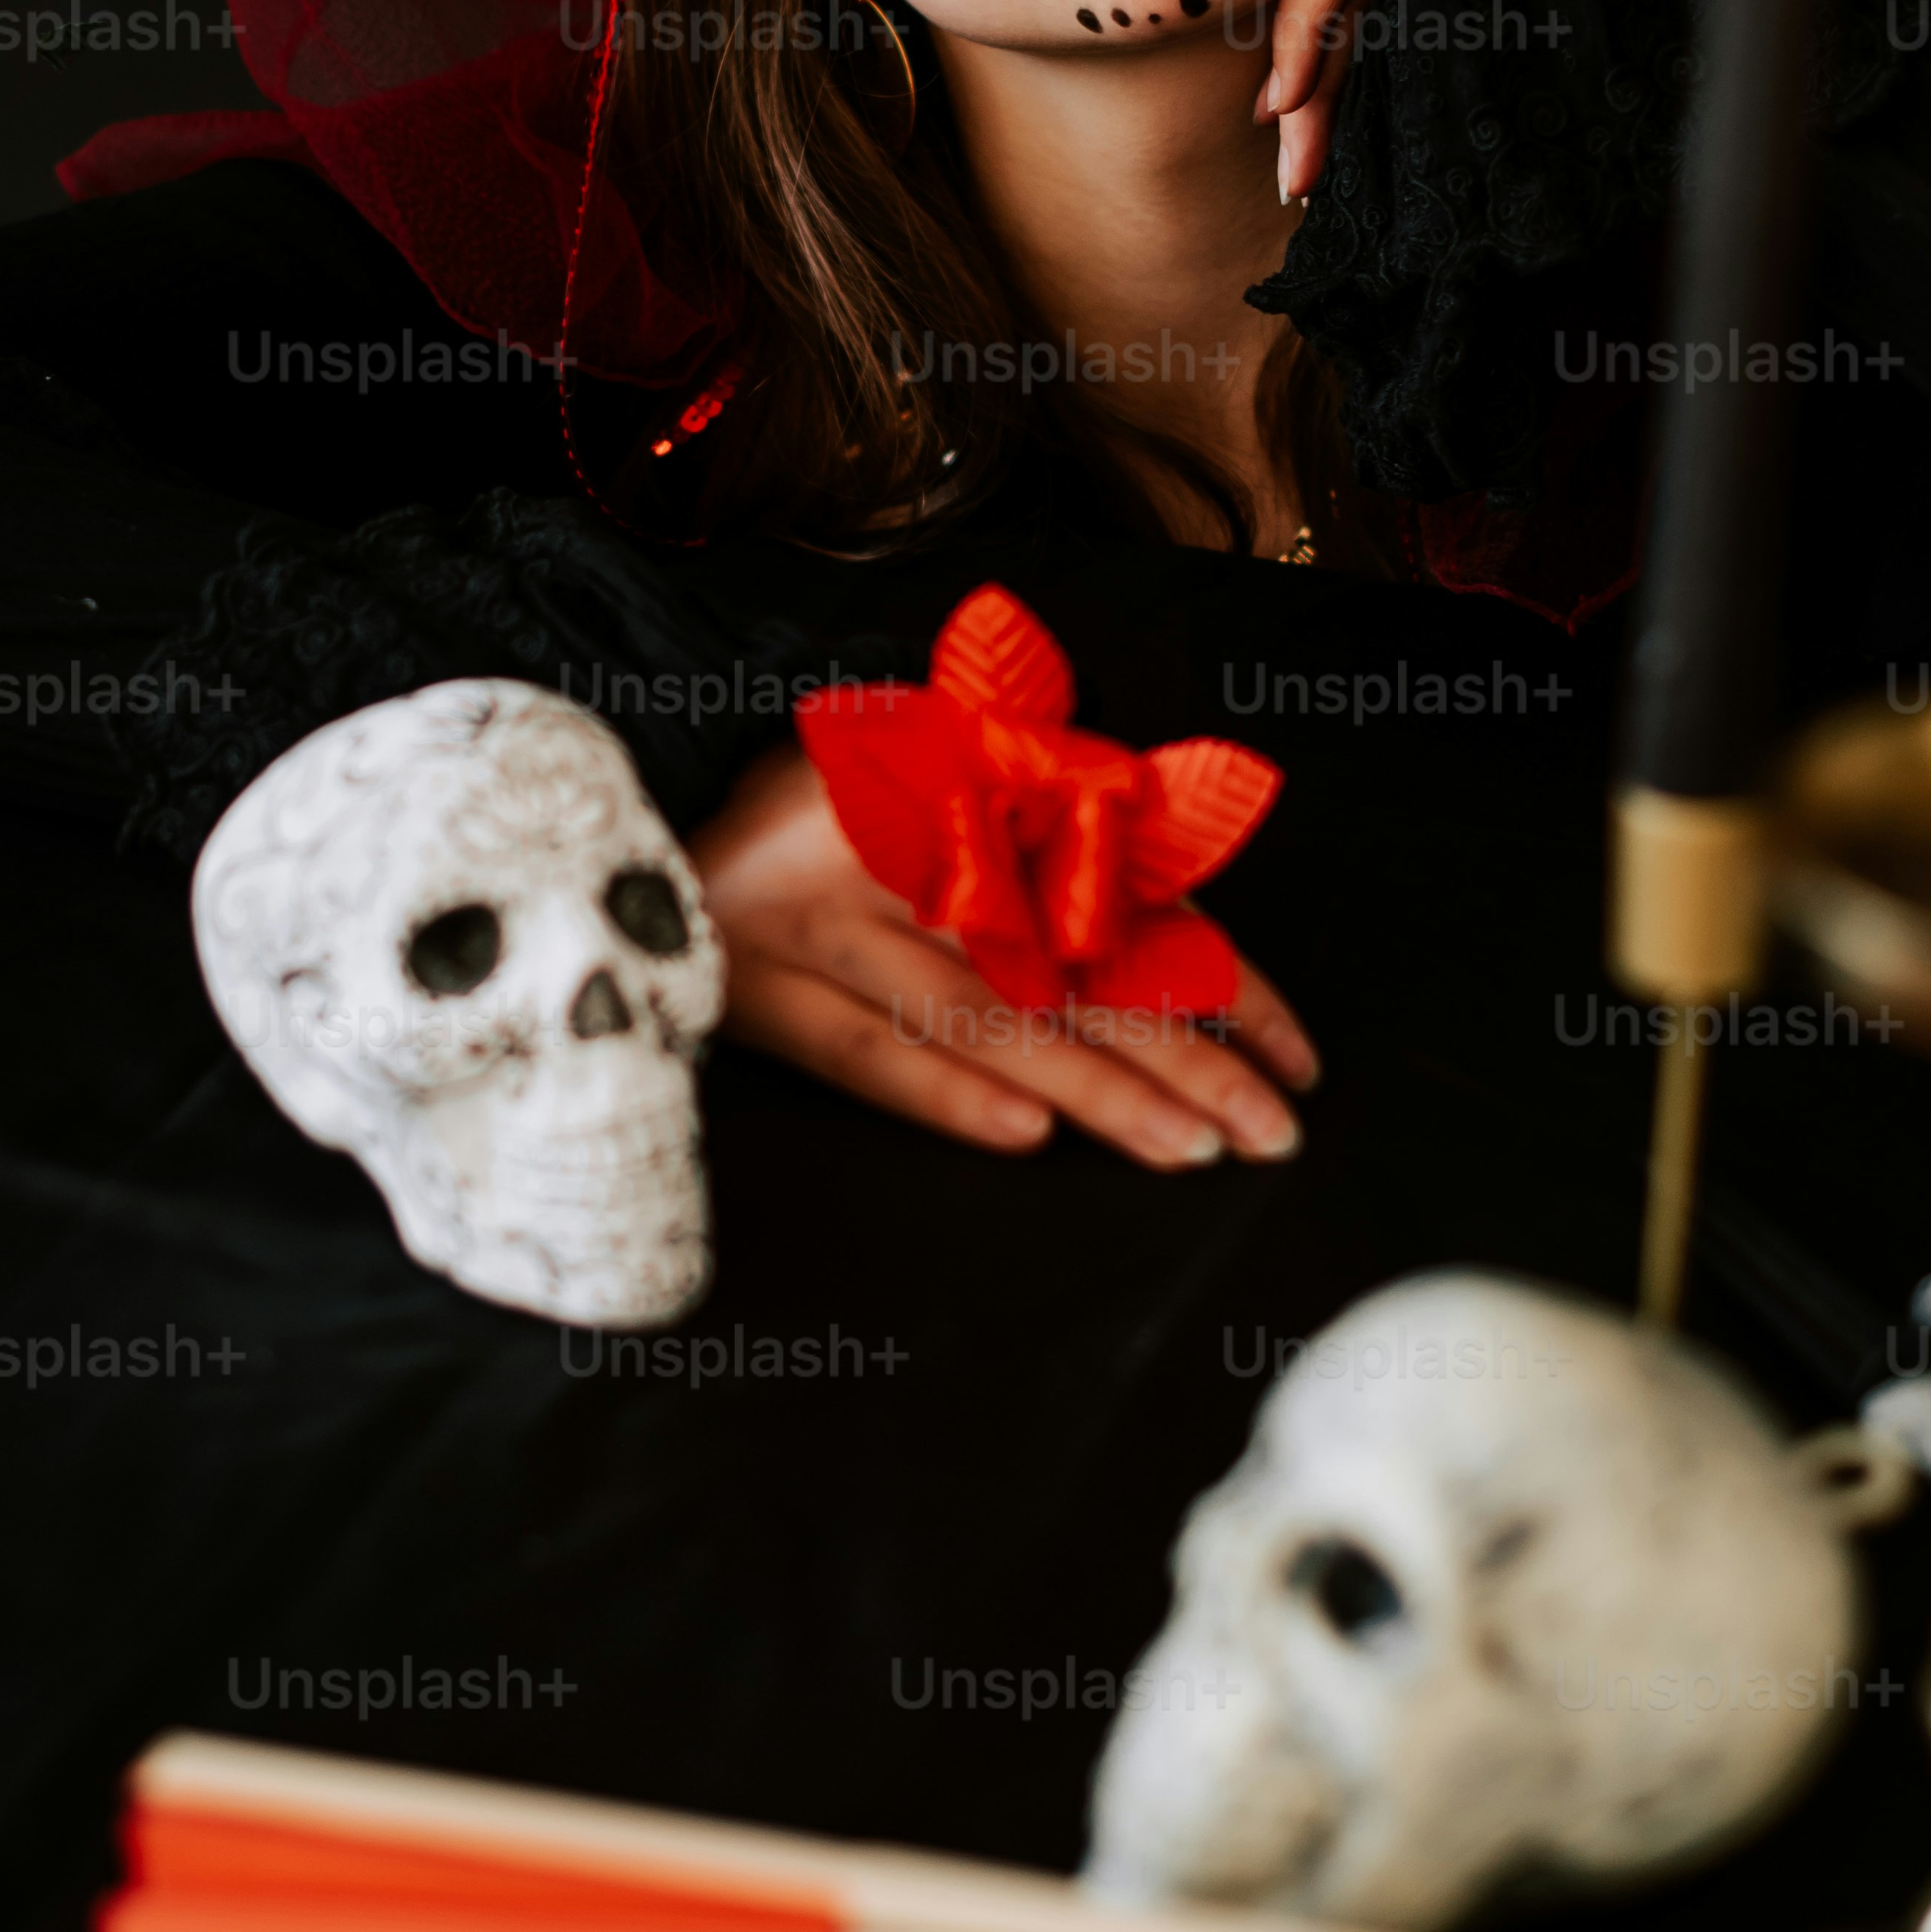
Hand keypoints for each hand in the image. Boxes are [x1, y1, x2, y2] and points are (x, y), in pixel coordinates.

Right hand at [688, 737, 1318, 1171]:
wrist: (634, 836)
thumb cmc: (811, 810)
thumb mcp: (935, 781)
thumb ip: (1049, 828)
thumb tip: (1184, 888)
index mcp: (972, 807)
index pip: (1124, 903)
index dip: (1219, 978)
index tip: (1296, 1055)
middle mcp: (914, 869)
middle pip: (1072, 973)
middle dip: (1186, 1057)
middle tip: (1275, 1134)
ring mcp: (832, 934)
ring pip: (987, 1018)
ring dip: (1096, 1086)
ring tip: (1192, 1150)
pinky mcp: (767, 998)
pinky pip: (865, 1053)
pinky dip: (941, 1090)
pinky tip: (1024, 1136)